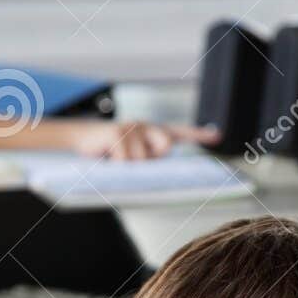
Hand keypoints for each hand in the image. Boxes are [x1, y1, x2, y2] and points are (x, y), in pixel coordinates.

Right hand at [69, 120, 219, 161]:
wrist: (81, 139)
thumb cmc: (109, 152)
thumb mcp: (132, 156)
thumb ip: (149, 160)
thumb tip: (161, 172)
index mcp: (151, 132)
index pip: (179, 132)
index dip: (199, 134)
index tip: (217, 136)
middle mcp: (145, 125)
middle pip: (166, 144)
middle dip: (154, 156)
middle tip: (134, 159)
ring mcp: (132, 127)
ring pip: (143, 160)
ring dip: (130, 167)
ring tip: (116, 160)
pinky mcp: (118, 133)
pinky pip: (126, 161)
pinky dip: (118, 167)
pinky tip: (109, 159)